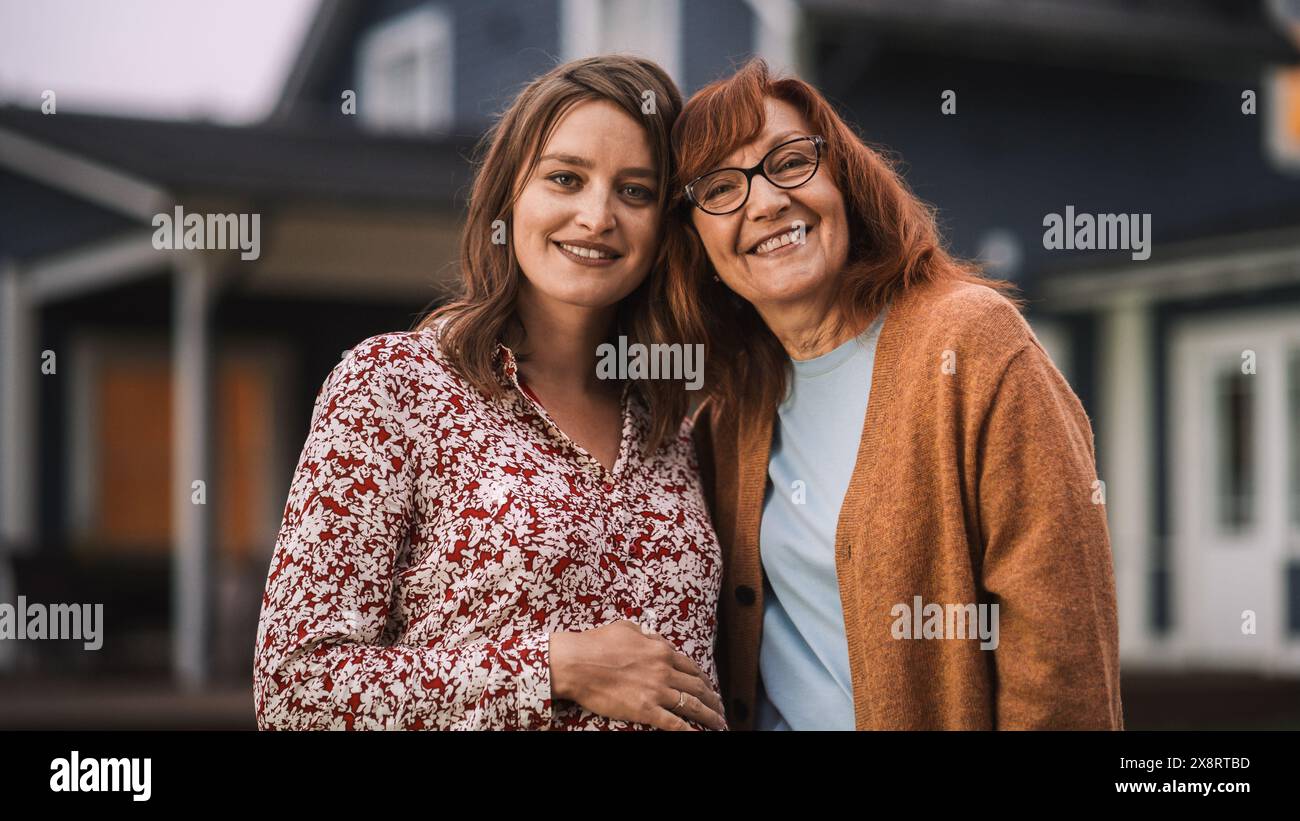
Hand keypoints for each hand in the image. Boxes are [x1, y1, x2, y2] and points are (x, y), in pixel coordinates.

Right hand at [549, 620, 726, 730]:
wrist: (576, 663)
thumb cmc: (596, 643)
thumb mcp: (627, 629)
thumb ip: (646, 635)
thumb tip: (655, 639)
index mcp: (661, 650)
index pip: (691, 667)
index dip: (704, 679)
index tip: (710, 688)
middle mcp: (664, 670)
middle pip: (698, 687)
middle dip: (713, 699)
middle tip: (720, 708)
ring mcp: (656, 691)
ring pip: (692, 705)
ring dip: (709, 716)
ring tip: (719, 724)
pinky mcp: (645, 710)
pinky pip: (674, 723)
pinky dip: (689, 731)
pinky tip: (698, 735)